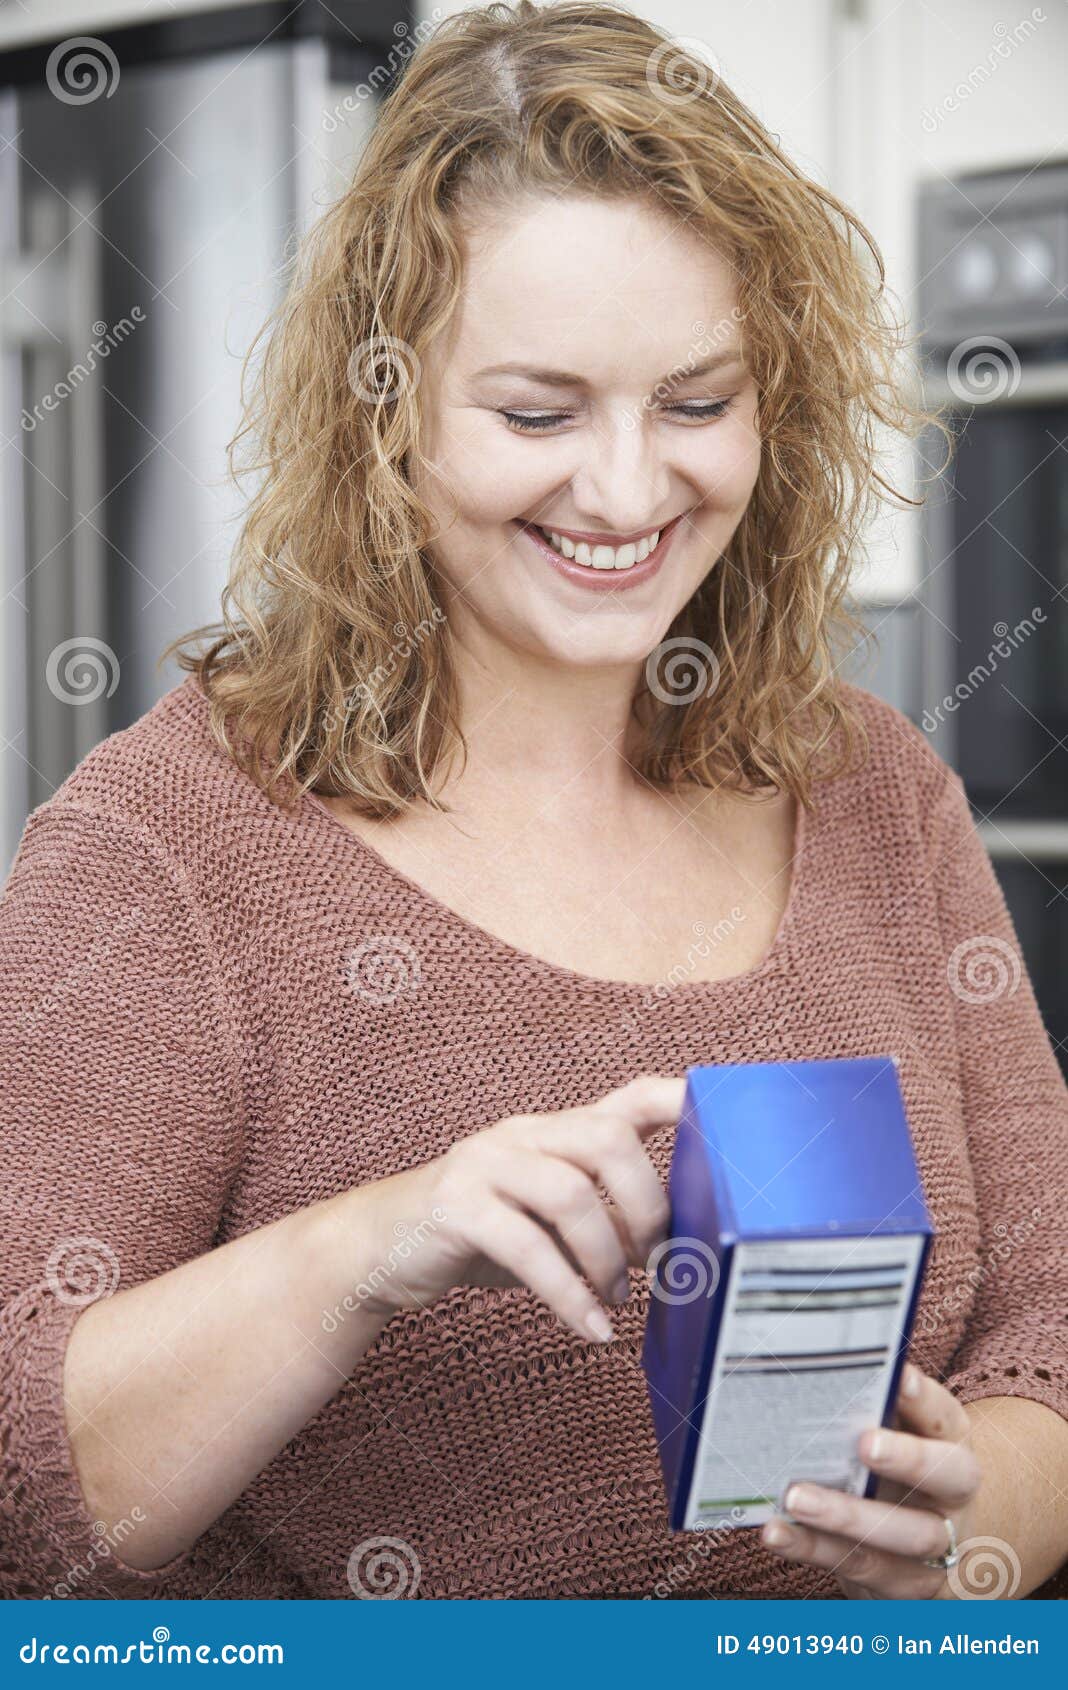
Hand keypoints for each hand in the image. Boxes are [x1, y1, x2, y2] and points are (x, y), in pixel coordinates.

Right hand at [354, 1074, 678, 1343]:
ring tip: (615, 1299)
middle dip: (648, 1204)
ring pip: (570, 1192)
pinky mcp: (454, 1207)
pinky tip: (589, 1328)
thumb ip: (605, 1224)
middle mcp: (522, 1134)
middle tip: (659, 1261)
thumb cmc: (476, 1234)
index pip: (629, 1097)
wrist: (376, 1250)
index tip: (725, 1127)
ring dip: (606, 1257)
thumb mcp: (547, 1224)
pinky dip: (566, 1293)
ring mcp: (484, 1164)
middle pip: (608, 1138)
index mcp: (554, 1131)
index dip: (681, 1104)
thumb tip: (676, 1253)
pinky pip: (525, 1246)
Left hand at [760, 1362, 982, 1597]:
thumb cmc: (900, 1472)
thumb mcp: (899, 1437)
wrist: (936, 1547)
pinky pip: (858, 1568)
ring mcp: (935, 1549)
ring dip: (845, 1517)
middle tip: (865, 1444)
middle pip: (946, 1478)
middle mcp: (954, 1497)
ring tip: (796, 1497)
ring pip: (901, 1536)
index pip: (945, 1417)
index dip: (924, 1399)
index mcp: (952, 1444)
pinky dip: (812, 1549)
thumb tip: (820, 1366)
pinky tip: (777, 1531)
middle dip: (907, 1459)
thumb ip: (871, 1407)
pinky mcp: (902, 1586)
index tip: (899, 1378)